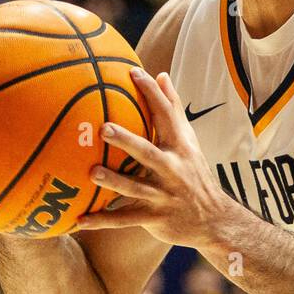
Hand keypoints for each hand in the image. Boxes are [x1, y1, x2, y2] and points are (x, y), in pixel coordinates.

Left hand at [75, 68, 233, 248]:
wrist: (213, 220)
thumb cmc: (194, 174)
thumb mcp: (189, 141)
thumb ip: (173, 109)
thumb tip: (161, 75)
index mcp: (179, 148)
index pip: (166, 116)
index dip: (151, 93)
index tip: (133, 73)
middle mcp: (172, 170)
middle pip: (147, 153)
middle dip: (127, 141)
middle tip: (103, 128)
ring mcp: (163, 195)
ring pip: (134, 188)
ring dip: (113, 182)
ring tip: (91, 172)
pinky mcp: (155, 218)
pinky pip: (125, 220)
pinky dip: (102, 221)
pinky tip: (79, 220)